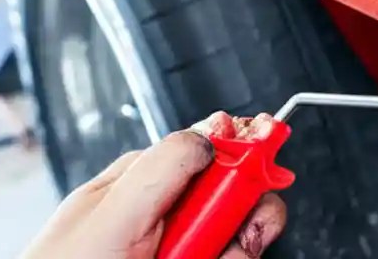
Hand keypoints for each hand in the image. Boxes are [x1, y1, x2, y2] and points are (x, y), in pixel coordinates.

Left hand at [21, 116, 285, 258]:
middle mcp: (168, 210)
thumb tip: (214, 131)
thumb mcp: (111, 211)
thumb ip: (162, 165)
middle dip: (244, 220)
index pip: (219, 149)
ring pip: (237, 242)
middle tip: (223, 242)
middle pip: (240, 199)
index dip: (250, 158)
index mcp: (148, 177)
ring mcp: (178, 246)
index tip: (266, 174)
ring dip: (230, 255)